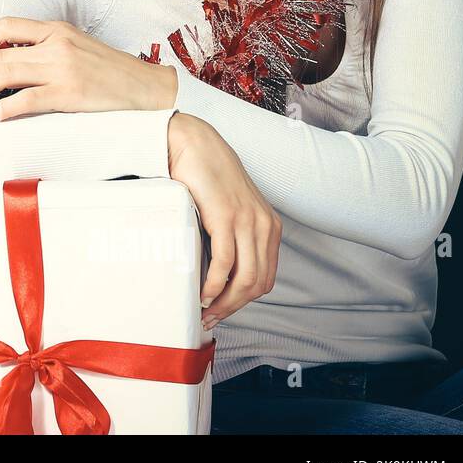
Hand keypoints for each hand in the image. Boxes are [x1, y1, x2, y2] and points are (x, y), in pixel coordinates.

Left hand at [0, 17, 177, 119]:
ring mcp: (63, 68)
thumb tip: (9, 64)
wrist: (150, 90)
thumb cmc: (113, 74)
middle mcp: (56, 44)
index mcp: (57, 30)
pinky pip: (27, 100)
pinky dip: (3, 109)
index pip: (6, 26)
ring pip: (5, 74)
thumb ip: (46, 50)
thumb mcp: (77, 49)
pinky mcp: (70, 93)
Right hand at [166, 113, 280, 329]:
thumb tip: (216, 271)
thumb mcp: (228, 209)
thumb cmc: (205, 176)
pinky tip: (202, 291)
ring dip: (224, 301)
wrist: (194, 144)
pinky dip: (214, 284)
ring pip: (245, 278)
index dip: (244, 301)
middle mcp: (263, 225)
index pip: (265, 277)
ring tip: (204, 309)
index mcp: (268, 226)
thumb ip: (231, 235)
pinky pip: (225, 262)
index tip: (221, 310)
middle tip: (210, 318)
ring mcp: (247, 221)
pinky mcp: (226, 216)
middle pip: (257, 283)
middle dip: (234, 307)